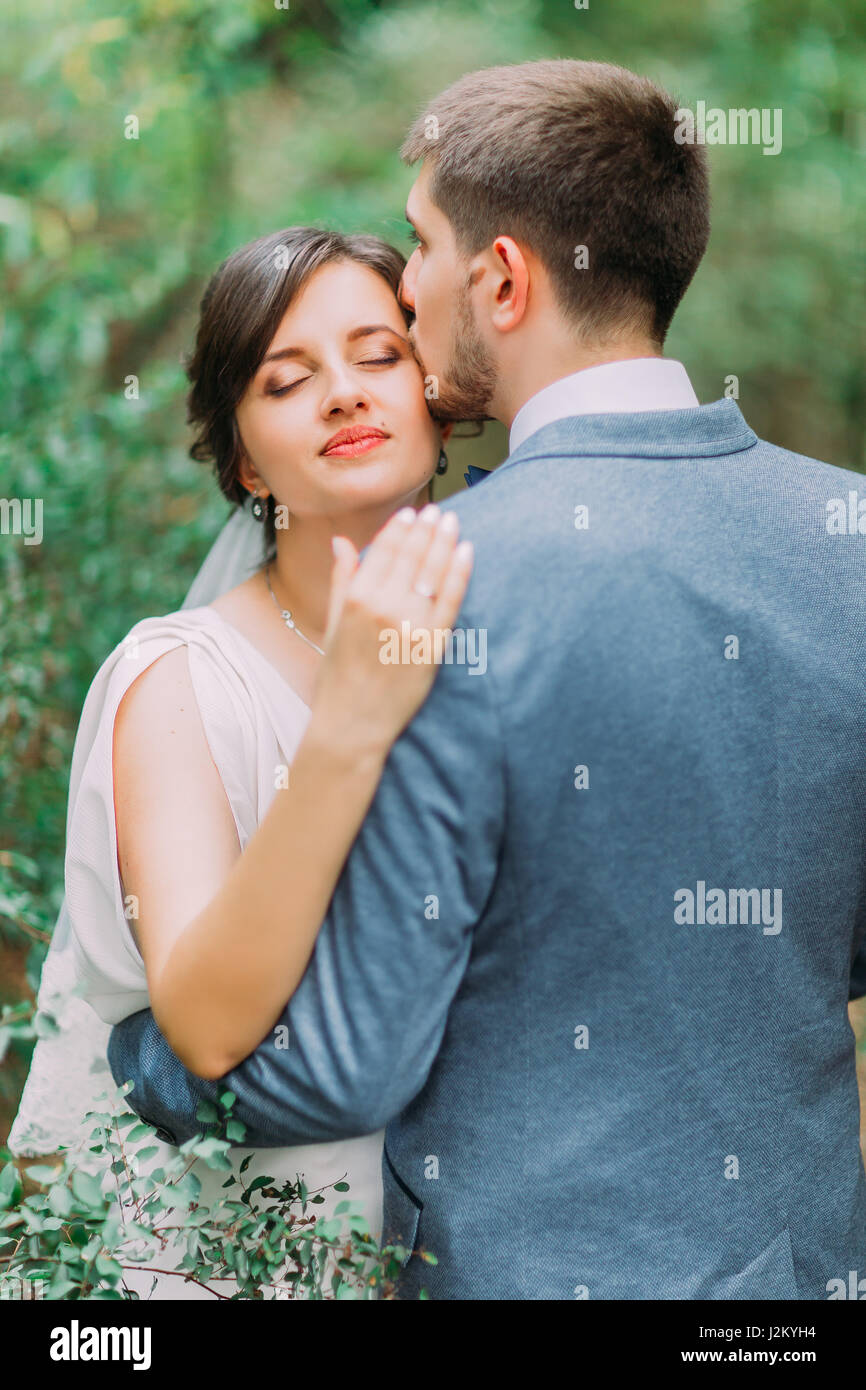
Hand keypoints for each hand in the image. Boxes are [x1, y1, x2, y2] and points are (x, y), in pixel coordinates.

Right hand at [310, 503, 473, 757]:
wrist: (353, 724)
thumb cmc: (338, 676)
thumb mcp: (331, 624)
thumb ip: (342, 579)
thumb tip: (342, 542)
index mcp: (356, 599)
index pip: (384, 551)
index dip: (400, 528)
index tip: (412, 513)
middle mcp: (383, 608)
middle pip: (412, 556)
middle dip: (427, 529)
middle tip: (439, 511)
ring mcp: (411, 626)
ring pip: (434, 572)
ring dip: (445, 542)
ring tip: (452, 523)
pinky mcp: (433, 646)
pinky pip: (452, 600)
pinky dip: (460, 572)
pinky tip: (466, 552)